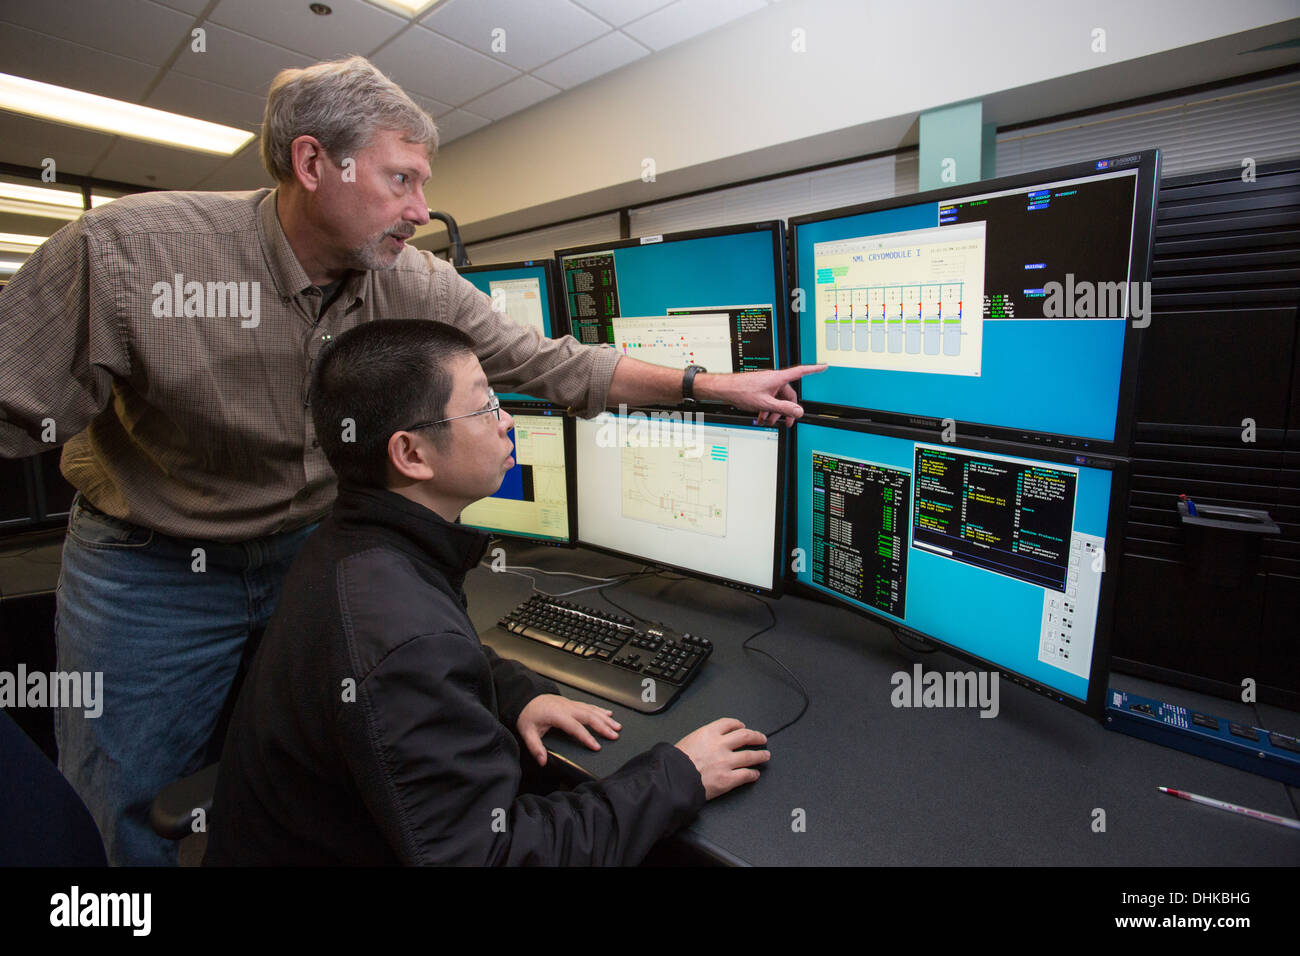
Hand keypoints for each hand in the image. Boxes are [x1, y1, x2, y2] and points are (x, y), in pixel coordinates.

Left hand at [516, 694, 620, 765]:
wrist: (525, 698)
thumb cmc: (528, 714)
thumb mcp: (527, 732)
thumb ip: (535, 747)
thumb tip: (542, 760)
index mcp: (557, 715)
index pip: (575, 727)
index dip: (587, 737)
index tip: (596, 746)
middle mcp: (566, 708)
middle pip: (589, 717)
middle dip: (603, 727)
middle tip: (614, 736)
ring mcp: (570, 704)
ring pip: (591, 710)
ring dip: (605, 718)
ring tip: (617, 727)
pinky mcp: (571, 703)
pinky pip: (589, 705)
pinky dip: (600, 710)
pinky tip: (608, 713)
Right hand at [674, 718, 769, 799]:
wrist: (673, 779)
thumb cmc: (675, 763)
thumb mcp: (688, 741)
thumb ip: (702, 739)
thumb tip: (708, 741)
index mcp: (709, 733)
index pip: (730, 723)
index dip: (739, 725)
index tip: (743, 726)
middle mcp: (720, 745)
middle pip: (745, 736)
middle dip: (756, 737)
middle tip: (762, 739)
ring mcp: (726, 762)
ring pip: (750, 756)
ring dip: (760, 755)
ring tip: (765, 755)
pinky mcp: (728, 779)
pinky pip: (746, 775)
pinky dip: (753, 774)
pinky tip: (755, 774)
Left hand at [698, 365, 827, 426]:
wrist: (726, 389)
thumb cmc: (742, 391)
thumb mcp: (765, 403)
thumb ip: (783, 408)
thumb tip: (798, 411)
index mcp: (778, 378)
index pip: (801, 371)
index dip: (814, 369)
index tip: (824, 367)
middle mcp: (774, 380)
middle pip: (788, 394)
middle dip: (788, 409)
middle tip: (787, 422)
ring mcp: (767, 384)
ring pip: (778, 399)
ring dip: (775, 411)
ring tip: (769, 421)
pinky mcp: (760, 388)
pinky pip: (769, 399)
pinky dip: (768, 409)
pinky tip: (762, 417)